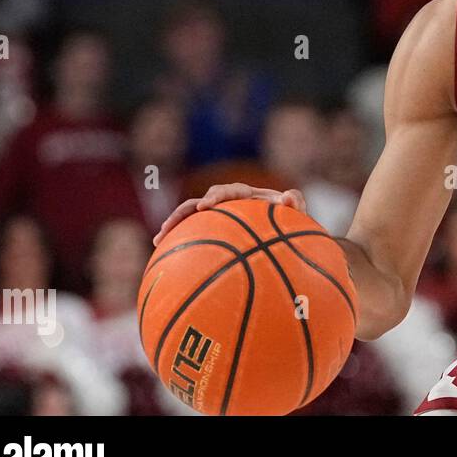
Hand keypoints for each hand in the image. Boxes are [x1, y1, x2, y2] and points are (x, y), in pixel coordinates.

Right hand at [154, 183, 306, 245]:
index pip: (228, 191)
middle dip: (183, 212)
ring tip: (158, 241)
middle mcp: (228, 204)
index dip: (215, 196)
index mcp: (246, 196)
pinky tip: (168, 264)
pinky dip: (181, 245)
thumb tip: (288, 197)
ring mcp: (218, 219)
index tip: (205, 207)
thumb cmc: (291, 224)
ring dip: (174, 226)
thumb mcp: (298, 216)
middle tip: (169, 226)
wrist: (287, 236)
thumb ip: (296, 204)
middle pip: (199, 203)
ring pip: (190, 219)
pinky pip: (194, 237)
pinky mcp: (212, 232)